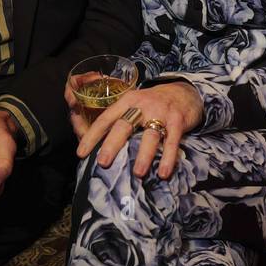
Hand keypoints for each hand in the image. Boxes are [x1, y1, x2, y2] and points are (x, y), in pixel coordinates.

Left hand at [73, 81, 201, 179]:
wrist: (184, 91)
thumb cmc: (154, 104)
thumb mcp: (135, 104)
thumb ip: (122, 121)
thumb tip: (102, 149)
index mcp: (127, 101)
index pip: (106, 118)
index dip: (92, 135)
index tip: (81, 153)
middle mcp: (142, 105)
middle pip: (124, 125)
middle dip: (112, 145)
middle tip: (103, 162)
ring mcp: (161, 113)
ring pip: (150, 136)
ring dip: (144, 155)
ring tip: (137, 174)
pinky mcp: (178, 121)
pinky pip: (172, 142)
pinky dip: (168, 158)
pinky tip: (163, 173)